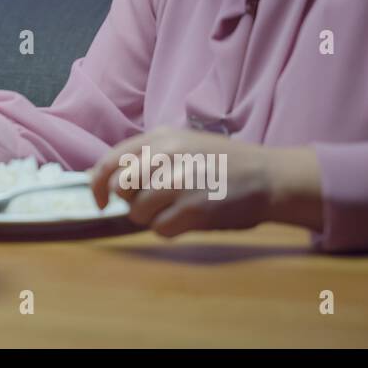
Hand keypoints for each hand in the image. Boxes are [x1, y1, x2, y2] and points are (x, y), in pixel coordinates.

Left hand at [89, 128, 282, 236]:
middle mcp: (166, 156)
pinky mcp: (194, 209)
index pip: (110, 162)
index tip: (101, 201)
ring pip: (137, 212)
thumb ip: (149, 156)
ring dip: (152, 217)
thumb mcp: (183, 143)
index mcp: (160, 137)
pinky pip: (159, 229)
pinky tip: (188, 219)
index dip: (98, 185)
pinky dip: (169, 229)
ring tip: (177, 209)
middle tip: (154, 203)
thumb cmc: (223, 163)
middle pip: (120, 189)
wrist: (269, 177)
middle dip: (130, 202)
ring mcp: (180, 182)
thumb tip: (112, 182)